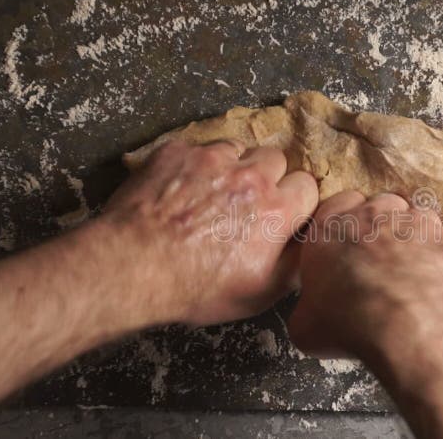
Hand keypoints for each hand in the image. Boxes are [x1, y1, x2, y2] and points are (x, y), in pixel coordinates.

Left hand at [102, 140, 317, 324]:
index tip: (280, 212)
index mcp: (277, 210)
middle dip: (267, 177)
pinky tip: (183, 190)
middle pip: (276, 159)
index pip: (307, 184)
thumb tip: (309, 244)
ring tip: (213, 194)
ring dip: (233, 167)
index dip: (294, 200)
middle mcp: (250, 177)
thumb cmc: (197, 287)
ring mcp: (213, 159)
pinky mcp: (179, 152)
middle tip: (246, 202)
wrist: (134, 266)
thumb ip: (295, 263)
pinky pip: (199, 148)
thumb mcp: (260, 293)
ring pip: (238, 149)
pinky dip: (196, 165)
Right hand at [287, 190, 442, 357]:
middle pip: (375, 207)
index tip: (346, 246)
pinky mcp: (441, 237)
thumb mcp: (305, 326)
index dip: (344, 225)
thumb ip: (306, 311)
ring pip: (411, 216)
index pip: (336, 205)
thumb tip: (308, 320)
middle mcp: (368, 217)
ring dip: (410, 235)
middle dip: (378, 227)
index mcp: (327, 230)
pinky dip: (438, 252)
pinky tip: (433, 275)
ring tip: (408, 266)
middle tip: (377, 259)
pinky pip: (440, 237)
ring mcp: (409, 222)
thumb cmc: (350, 320)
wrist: (403, 321)